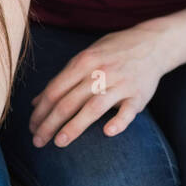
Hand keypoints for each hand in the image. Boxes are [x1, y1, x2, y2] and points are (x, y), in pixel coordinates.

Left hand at [28, 22, 174, 146]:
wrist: (153, 42)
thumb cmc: (113, 52)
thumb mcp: (86, 57)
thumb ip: (63, 79)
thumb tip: (36, 102)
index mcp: (83, 62)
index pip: (55, 90)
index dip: (40, 111)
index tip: (31, 127)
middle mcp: (100, 72)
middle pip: (69, 101)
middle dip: (50, 123)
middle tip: (38, 141)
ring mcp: (121, 83)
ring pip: (94, 107)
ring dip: (74, 126)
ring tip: (59, 142)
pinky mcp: (139, 94)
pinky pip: (128, 110)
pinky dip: (118, 121)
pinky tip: (107, 133)